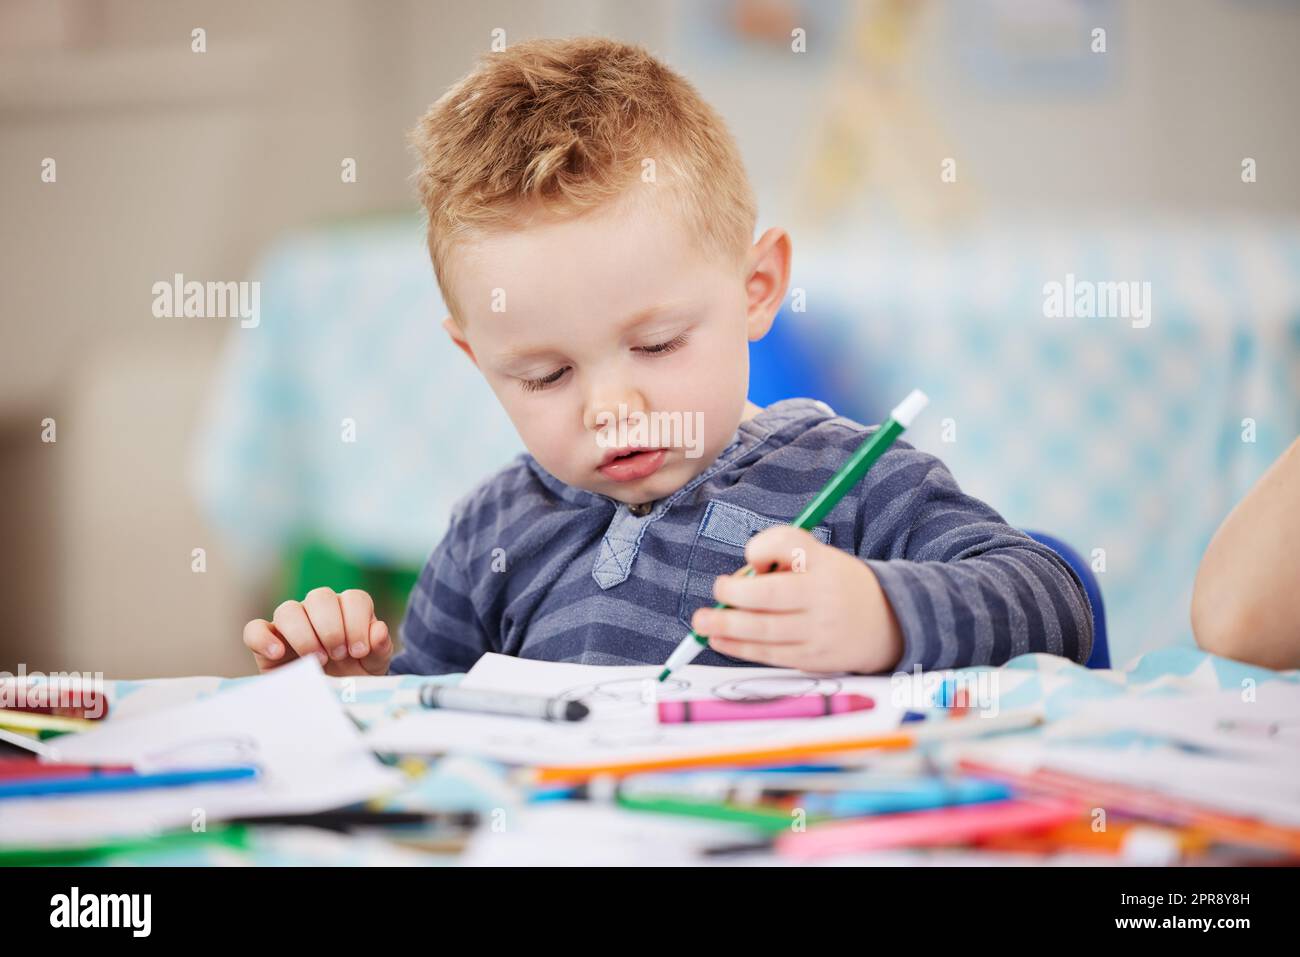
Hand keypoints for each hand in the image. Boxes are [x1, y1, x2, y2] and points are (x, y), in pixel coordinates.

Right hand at [243, 587, 392, 675]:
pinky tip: (278, 653)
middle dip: (332, 627)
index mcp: (348, 610)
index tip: (359, 651)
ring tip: (316, 660)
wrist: (331, 700)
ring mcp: (290, 623)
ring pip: (288, 609)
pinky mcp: (266, 641)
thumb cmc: (355, 677)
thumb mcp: (373, 666)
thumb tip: (379, 630)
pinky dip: (263, 638)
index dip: (358, 622)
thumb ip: (380, 648)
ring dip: (304, 634)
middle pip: (320, 597)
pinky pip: (255, 628)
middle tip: (338, 655)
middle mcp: (319, 610)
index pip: (354, 598)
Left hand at [691, 526, 903, 673]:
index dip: (763, 548)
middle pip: (771, 594)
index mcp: (824, 562)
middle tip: (717, 590)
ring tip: (702, 623)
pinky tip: (719, 640)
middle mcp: (823, 595)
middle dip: (734, 595)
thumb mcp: (820, 559)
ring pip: (765, 630)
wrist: (888, 623)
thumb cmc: (837, 584)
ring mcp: (819, 630)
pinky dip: (739, 647)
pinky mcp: (813, 658)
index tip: (751, 558)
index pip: (790, 543)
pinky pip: (770, 653)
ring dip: (727, 626)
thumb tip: (739, 578)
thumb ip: (782, 558)